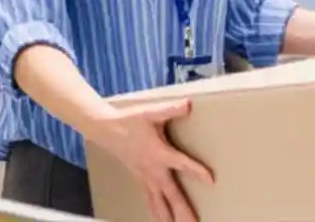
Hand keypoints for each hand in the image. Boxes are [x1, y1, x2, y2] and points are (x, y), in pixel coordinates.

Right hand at [87, 99, 213, 221]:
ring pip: (158, 202)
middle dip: (182, 210)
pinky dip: (155, 209)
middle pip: (171, 194)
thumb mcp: (151, 112)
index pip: (182, 164)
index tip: (211, 181)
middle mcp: (152, 170)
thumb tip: (189, 104)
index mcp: (159, 154)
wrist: (104, 128)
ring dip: (168, 216)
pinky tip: (160, 218)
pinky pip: (149, 198)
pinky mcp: (139, 178)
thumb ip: (171, 109)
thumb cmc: (129, 120)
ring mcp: (145, 176)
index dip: (197, 171)